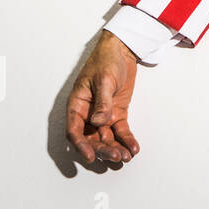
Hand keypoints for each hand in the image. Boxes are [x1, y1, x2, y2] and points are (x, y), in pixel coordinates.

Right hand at [66, 30, 140, 164]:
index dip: (81, 146)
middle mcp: (88, 114)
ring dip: (116, 148)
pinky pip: (120, 130)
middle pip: (91, 138)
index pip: (75, 131)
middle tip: (117, 157)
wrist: (121, 51)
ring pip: (106, 138)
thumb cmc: (106, 61)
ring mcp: (103, 115)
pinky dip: (126, 139)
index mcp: (77, 105)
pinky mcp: (116, 113)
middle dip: (103, 150)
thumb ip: (102, 101)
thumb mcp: (104, 80)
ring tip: (127, 156)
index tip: (90, 158)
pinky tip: (134, 147)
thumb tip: (98, 122)